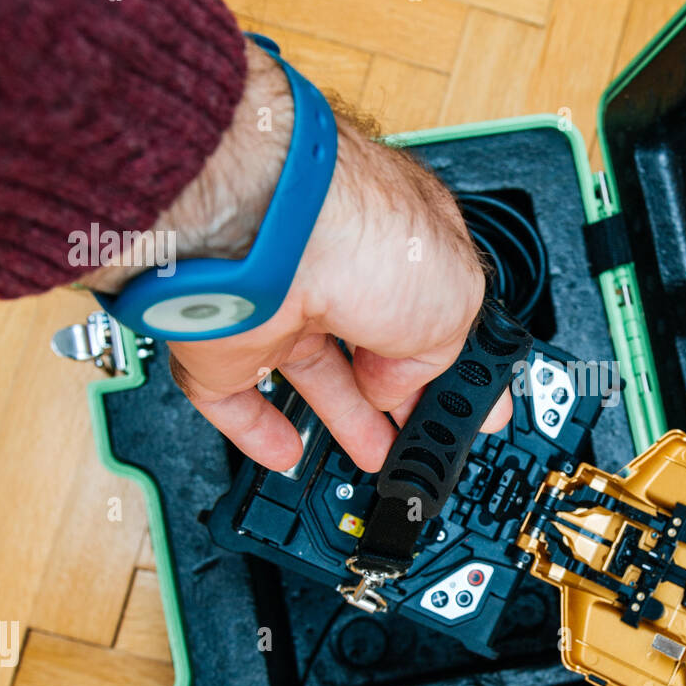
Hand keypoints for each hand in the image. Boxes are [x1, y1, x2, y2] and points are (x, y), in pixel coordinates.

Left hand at [82, 39, 510, 471]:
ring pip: (308, 370)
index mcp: (397, 241)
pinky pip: (233, 393)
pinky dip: (256, 428)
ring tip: (373, 451)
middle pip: (367, 339)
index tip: (462, 386)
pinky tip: (283, 450)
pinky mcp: (224, 339)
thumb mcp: (458, 301)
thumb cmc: (360, 234)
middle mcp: (335, 266)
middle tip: (418, 423)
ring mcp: (276, 301)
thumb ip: (441, 354)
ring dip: (342, 414)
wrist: (265, 234)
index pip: (425, 299)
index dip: (447, 345)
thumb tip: (399, 387)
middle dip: (395, 388)